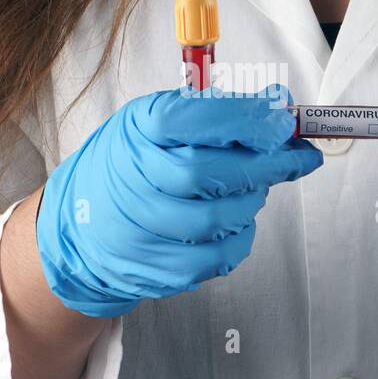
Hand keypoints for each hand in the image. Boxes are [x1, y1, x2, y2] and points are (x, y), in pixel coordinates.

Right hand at [36, 85, 322, 315]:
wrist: (83, 223)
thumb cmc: (132, 164)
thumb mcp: (160, 121)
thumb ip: (217, 114)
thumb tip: (281, 109)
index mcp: (138, 131)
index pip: (193, 120)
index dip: (245, 120)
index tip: (282, 121)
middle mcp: (134, 179)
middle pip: (208, 174)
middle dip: (265, 165)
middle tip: (294, 157)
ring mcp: (142, 229)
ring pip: (219, 218)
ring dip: (252, 200)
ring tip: (252, 187)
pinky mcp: (159, 268)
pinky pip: (218, 256)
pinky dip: (241, 236)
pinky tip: (237, 220)